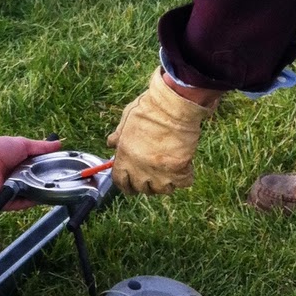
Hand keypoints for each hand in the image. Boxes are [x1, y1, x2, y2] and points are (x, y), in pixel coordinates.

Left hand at [0, 135, 60, 201]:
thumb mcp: (24, 145)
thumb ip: (41, 147)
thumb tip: (60, 144)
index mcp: (21, 167)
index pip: (39, 174)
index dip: (50, 175)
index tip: (63, 176)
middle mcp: (17, 180)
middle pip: (36, 187)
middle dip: (46, 187)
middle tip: (61, 188)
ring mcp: (11, 191)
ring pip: (30, 197)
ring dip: (39, 195)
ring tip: (52, 193)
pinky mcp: (5, 200)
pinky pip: (20, 204)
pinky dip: (28, 202)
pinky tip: (37, 199)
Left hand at [108, 68, 220, 194]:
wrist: (172, 106)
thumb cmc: (149, 109)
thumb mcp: (126, 120)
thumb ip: (118, 135)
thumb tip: (111, 143)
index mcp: (124, 156)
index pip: (120, 181)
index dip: (126, 184)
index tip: (131, 185)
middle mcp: (140, 168)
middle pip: (142, 189)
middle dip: (147, 183)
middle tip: (153, 174)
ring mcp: (160, 171)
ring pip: (162, 190)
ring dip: (166, 182)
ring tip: (169, 168)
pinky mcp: (179, 170)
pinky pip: (183, 183)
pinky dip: (185, 176)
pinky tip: (184, 166)